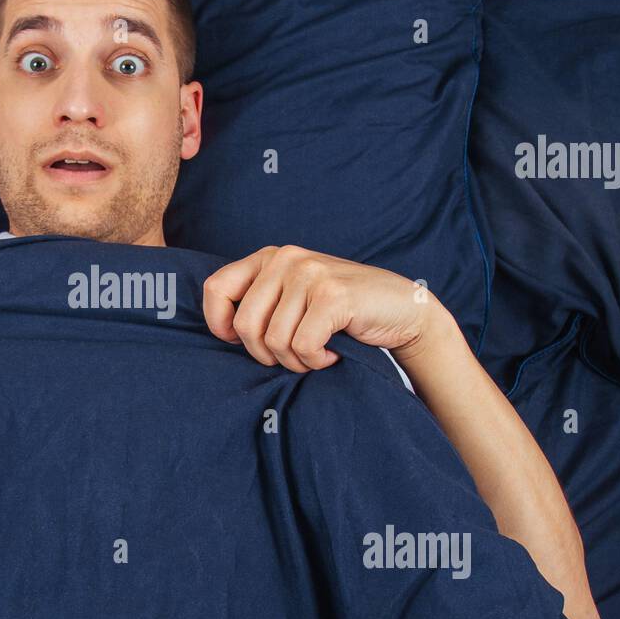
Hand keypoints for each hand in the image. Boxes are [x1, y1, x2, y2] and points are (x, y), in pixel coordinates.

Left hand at [202, 245, 447, 371]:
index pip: (216, 289)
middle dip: (266, 354)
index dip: (221, 325)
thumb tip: (220, 331)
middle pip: (245, 325)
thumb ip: (260, 303)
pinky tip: (333, 351)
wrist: (403, 309)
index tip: (241, 342)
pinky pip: (302, 346)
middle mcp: (286, 258)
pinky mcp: (332, 295)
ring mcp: (310, 273)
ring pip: (275, 341)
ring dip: (296, 361)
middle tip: (294, 355)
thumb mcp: (294, 298)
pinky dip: (316, 360)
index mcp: (269, 257)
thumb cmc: (342, 312)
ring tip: (317, 352)